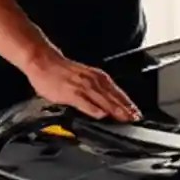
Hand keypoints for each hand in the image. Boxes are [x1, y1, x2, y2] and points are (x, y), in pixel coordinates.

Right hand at [24, 51, 141, 122]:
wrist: (43, 61)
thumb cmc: (60, 70)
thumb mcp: (83, 77)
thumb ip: (94, 89)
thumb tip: (104, 103)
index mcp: (96, 76)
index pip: (116, 91)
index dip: (127, 103)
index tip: (136, 112)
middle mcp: (92, 80)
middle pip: (112, 96)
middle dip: (125, 108)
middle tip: (135, 117)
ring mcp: (82, 86)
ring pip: (102, 99)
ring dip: (115, 109)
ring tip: (124, 118)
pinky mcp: (70, 93)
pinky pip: (84, 102)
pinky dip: (94, 109)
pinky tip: (101, 115)